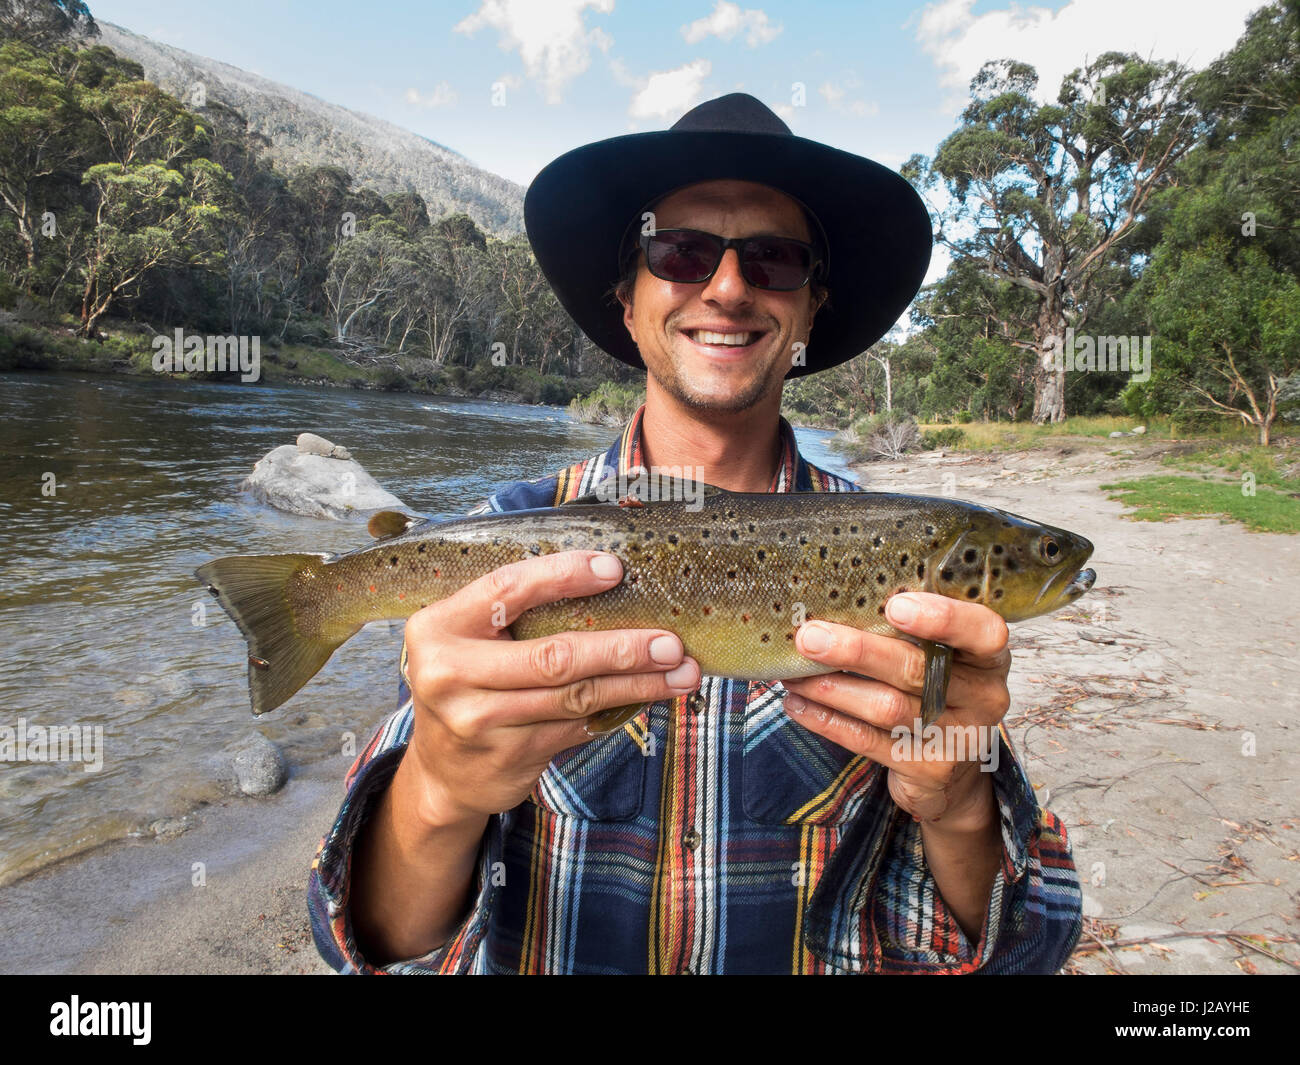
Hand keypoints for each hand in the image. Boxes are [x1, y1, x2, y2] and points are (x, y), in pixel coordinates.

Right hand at [402, 550, 700, 824]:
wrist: (442, 771)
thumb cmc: (466, 681)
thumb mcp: (467, 636)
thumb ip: (511, 608)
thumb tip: (605, 576)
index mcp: (440, 628)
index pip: (508, 589)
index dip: (564, 576)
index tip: (615, 569)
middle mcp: (452, 675)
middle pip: (553, 657)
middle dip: (621, 649)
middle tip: (670, 643)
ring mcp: (480, 722)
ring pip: (575, 698)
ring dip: (636, 684)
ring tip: (680, 672)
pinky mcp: (509, 756)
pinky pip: (577, 727)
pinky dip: (619, 710)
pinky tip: (649, 697)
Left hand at [780, 592, 1011, 825]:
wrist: (954, 774)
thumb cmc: (938, 691)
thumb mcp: (942, 658)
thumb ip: (910, 631)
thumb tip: (838, 598)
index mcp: (989, 658)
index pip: (984, 633)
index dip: (943, 618)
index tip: (895, 606)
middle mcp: (983, 698)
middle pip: (917, 670)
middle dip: (858, 652)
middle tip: (810, 637)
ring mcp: (957, 738)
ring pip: (886, 708)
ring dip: (832, 687)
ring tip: (792, 672)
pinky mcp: (927, 770)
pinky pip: (868, 741)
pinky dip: (828, 720)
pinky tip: (799, 703)